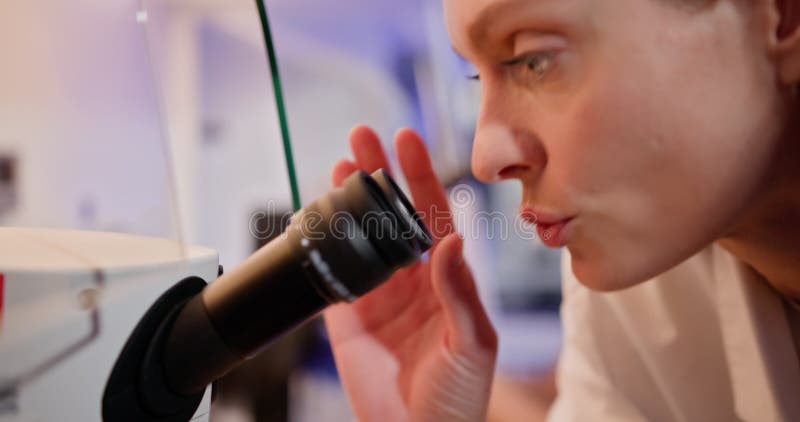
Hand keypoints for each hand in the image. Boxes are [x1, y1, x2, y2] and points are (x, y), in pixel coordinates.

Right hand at [323, 125, 497, 421]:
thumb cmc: (458, 397)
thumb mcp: (472, 343)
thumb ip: (460, 292)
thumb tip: (452, 241)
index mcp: (446, 278)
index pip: (431, 215)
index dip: (420, 176)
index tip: (408, 139)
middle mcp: (411, 280)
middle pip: (391, 214)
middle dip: (378, 174)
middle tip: (362, 137)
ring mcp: (377, 295)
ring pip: (360, 235)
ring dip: (348, 198)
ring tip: (337, 163)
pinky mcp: (346, 316)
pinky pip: (333, 271)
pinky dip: (324, 241)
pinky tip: (318, 214)